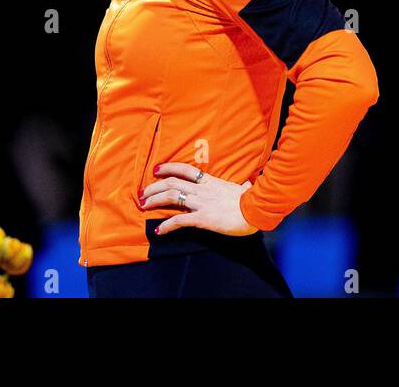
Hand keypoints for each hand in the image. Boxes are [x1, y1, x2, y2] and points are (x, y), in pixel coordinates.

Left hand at [139, 162, 257, 236]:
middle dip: (153, 187)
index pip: (184, 169)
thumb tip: (248, 183)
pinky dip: (166, 225)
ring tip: (143, 206)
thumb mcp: (244, 188)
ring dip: (153, 201)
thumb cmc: (252, 200)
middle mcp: (202, 190)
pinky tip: (159, 230)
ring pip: (171, 196)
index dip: (167, 168)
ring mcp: (201, 203)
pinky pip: (179, 220)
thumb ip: (242, 185)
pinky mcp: (202, 218)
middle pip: (171, 182)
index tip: (155, 170)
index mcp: (210, 181)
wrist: (256, 210)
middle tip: (141, 193)